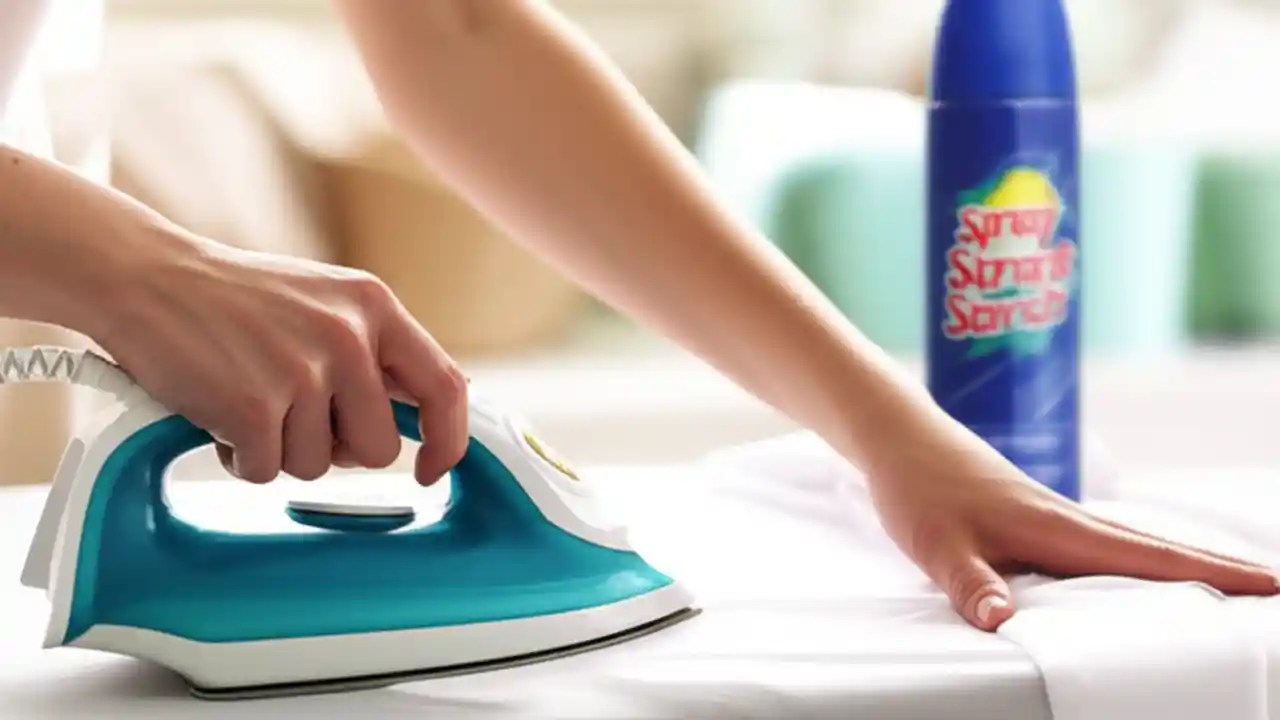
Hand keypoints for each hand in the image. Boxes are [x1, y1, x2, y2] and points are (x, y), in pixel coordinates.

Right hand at [90, 229, 467, 485]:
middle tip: (292, 412)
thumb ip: (375, 353)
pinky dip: (238, 456)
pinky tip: (219, 409)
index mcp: (374, 308)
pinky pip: (264, 472)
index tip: (432, 470)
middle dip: (337, 448)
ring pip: (317, 465)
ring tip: (247, 395)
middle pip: (378, 449)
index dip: (449, 440)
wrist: (146, 277)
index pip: (445, 386)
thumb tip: (426, 414)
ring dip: (280, 448)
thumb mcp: (325, 303)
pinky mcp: (254, 407)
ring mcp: (303, 372)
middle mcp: (348, 337)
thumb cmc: (234, 299)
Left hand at [864, 404, 1278, 630]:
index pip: (1146, 556)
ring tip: (1223, 596)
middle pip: (1154, 551)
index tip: (1269, 584)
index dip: (1209, 573)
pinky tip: (1134, 583)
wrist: (899, 439)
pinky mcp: (1035, 521)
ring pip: (1128, 549)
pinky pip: (1099, 548)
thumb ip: (970, 583)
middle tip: (1270, 593)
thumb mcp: (935, 543)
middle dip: (1214, 572)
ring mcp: (1053, 518)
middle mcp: (1065, 521)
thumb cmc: (919, 487)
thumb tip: (1002, 622)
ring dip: (1178, 568)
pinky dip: (1133, 563)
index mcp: (1054, 527)